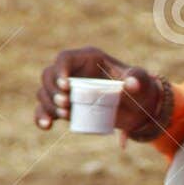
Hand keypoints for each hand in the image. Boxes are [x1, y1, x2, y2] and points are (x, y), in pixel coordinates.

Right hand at [35, 46, 160, 134]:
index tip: (66, 85)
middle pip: (49, 75)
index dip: (60, 69)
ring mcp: (67, 89)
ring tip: (66, 115)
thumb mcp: (141, 81)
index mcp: (88, 58)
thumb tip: (131, 84)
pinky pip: (45, 109)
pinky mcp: (66, 105)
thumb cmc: (139, 88)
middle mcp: (73, 71)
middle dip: (52, 90)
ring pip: (45, 92)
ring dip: (48, 104)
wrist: (139, 108)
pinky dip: (42, 117)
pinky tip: (46, 126)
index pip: (64, 58)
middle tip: (67, 103)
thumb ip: (139, 78)